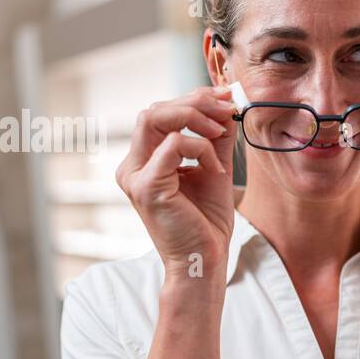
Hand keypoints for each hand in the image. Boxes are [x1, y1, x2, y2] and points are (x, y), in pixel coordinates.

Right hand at [115, 85, 238, 283]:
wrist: (205, 259)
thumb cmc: (206, 222)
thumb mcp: (214, 169)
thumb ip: (216, 139)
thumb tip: (226, 107)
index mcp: (144, 160)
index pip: (160, 112)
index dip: (193, 98)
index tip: (225, 99)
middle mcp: (133, 165)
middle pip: (154, 109)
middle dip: (195, 102)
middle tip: (227, 110)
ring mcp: (135, 175)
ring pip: (155, 117)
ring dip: (194, 116)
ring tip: (221, 132)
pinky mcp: (146, 187)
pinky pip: (173, 145)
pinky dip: (200, 148)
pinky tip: (216, 169)